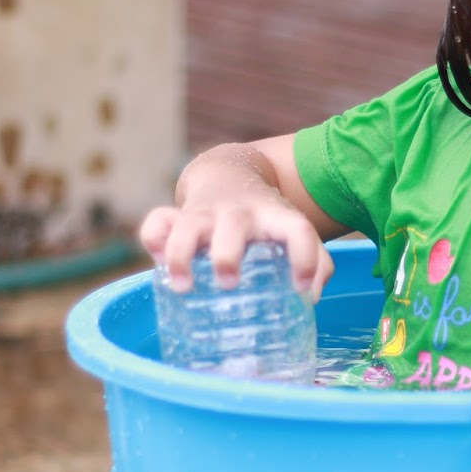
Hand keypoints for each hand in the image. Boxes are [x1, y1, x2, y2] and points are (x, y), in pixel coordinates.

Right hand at [139, 194, 332, 300]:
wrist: (230, 175)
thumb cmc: (268, 217)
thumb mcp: (295, 231)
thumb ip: (316, 261)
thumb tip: (310, 297)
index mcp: (275, 216)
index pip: (297, 230)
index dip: (304, 258)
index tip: (301, 288)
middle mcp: (239, 213)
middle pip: (232, 226)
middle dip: (226, 255)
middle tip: (228, 283)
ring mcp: (206, 213)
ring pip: (186, 226)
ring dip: (180, 254)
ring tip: (183, 286)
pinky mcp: (179, 215)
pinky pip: (158, 221)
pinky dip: (153, 239)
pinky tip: (159, 263)